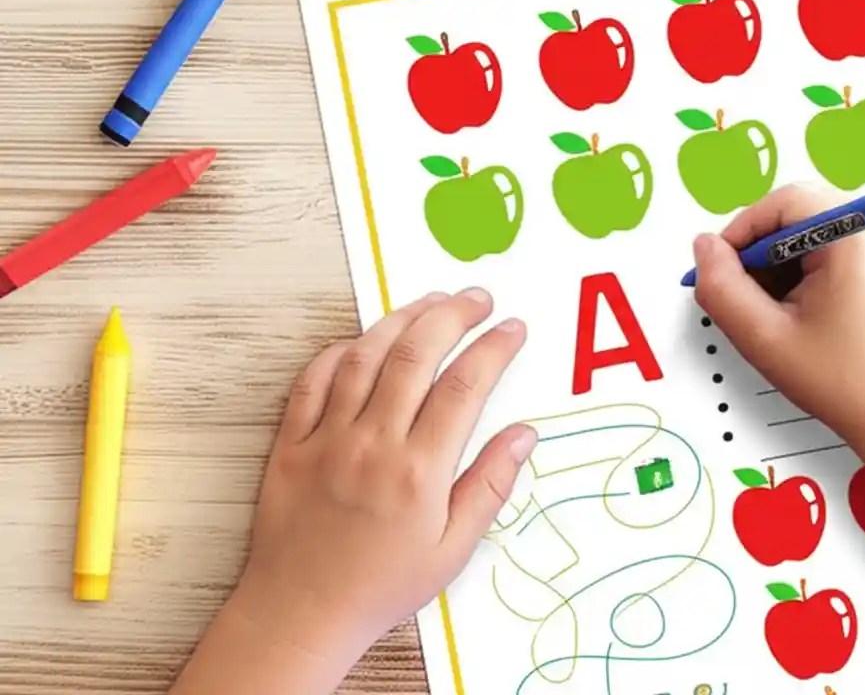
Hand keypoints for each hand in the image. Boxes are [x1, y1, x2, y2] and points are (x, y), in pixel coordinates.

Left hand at [233, 289, 533, 665]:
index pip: (465, 387)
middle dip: (453, 315)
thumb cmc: (381, 587)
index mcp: (419, 472)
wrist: (302, 613)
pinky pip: (312, 381)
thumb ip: (489, 486)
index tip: (513, 329)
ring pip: (365, 356)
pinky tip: (362, 341)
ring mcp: (328, 440)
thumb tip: (523, 436)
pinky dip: (339, 352)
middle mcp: (373, 445)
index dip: (494, 348)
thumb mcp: (452, 549)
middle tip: (477, 300)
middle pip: (416, 354)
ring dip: (400, 320)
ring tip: (429, 302)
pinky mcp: (292, 444)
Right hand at [693, 184, 864, 445]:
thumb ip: (722, 288)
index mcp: (857, 238)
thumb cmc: (844, 382)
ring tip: (780, 311)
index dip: (743, 230)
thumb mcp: (765, 337)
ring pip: (817, 227)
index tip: (723, 268)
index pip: (784, 202)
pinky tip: (804, 309)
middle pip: (801, 211)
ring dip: (786, 261)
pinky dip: (811, 267)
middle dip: (765, 250)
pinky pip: (840, 242)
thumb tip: (705, 247)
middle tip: (750, 296)